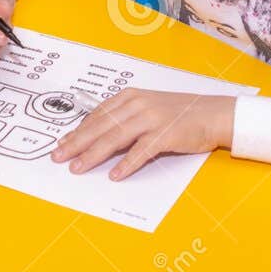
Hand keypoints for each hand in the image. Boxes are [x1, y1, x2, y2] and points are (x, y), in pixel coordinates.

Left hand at [53, 90, 236, 180]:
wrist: (213, 113)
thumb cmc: (179, 113)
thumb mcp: (147, 107)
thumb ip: (124, 117)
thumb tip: (97, 135)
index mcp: (129, 97)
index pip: (96, 115)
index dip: (77, 131)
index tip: (62, 143)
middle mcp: (136, 104)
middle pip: (100, 126)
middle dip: (76, 143)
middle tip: (58, 157)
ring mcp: (151, 118)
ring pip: (114, 138)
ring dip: (93, 154)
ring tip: (78, 167)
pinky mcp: (165, 133)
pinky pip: (141, 151)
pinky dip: (126, 164)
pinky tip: (114, 175)